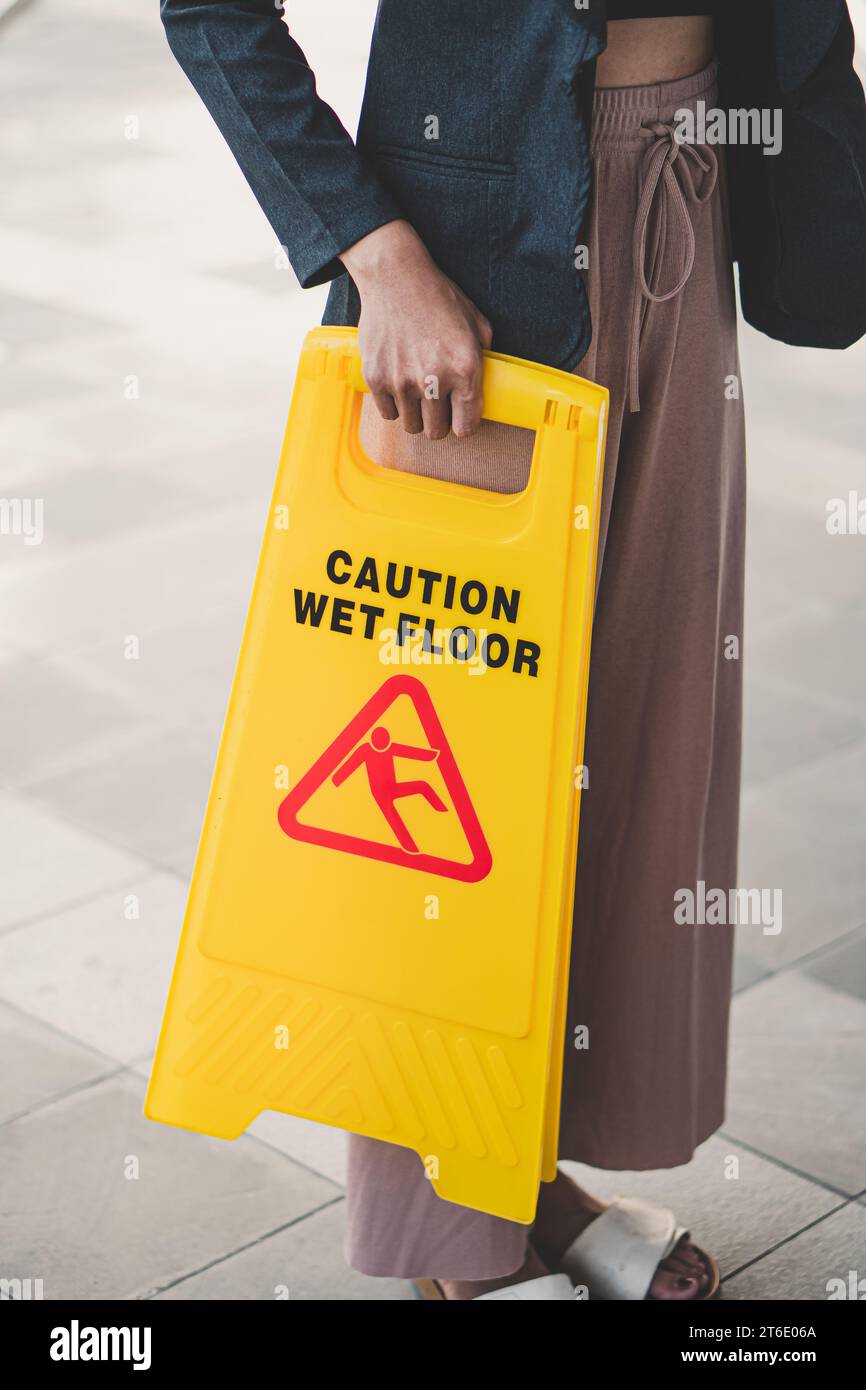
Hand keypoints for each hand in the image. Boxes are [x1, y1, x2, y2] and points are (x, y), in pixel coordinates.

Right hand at [340, 220, 491, 438]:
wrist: (395, 276)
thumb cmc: (438, 297)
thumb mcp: (477, 323)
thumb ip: (487, 357)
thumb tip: (488, 385)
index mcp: (464, 370)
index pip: (465, 427)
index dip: (463, 424)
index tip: (459, 417)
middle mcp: (433, 381)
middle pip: (436, 432)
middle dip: (439, 421)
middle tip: (437, 403)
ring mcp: (401, 382)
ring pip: (411, 426)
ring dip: (416, 414)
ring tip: (417, 391)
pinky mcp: (376, 379)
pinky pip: (388, 413)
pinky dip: (394, 404)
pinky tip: (399, 385)